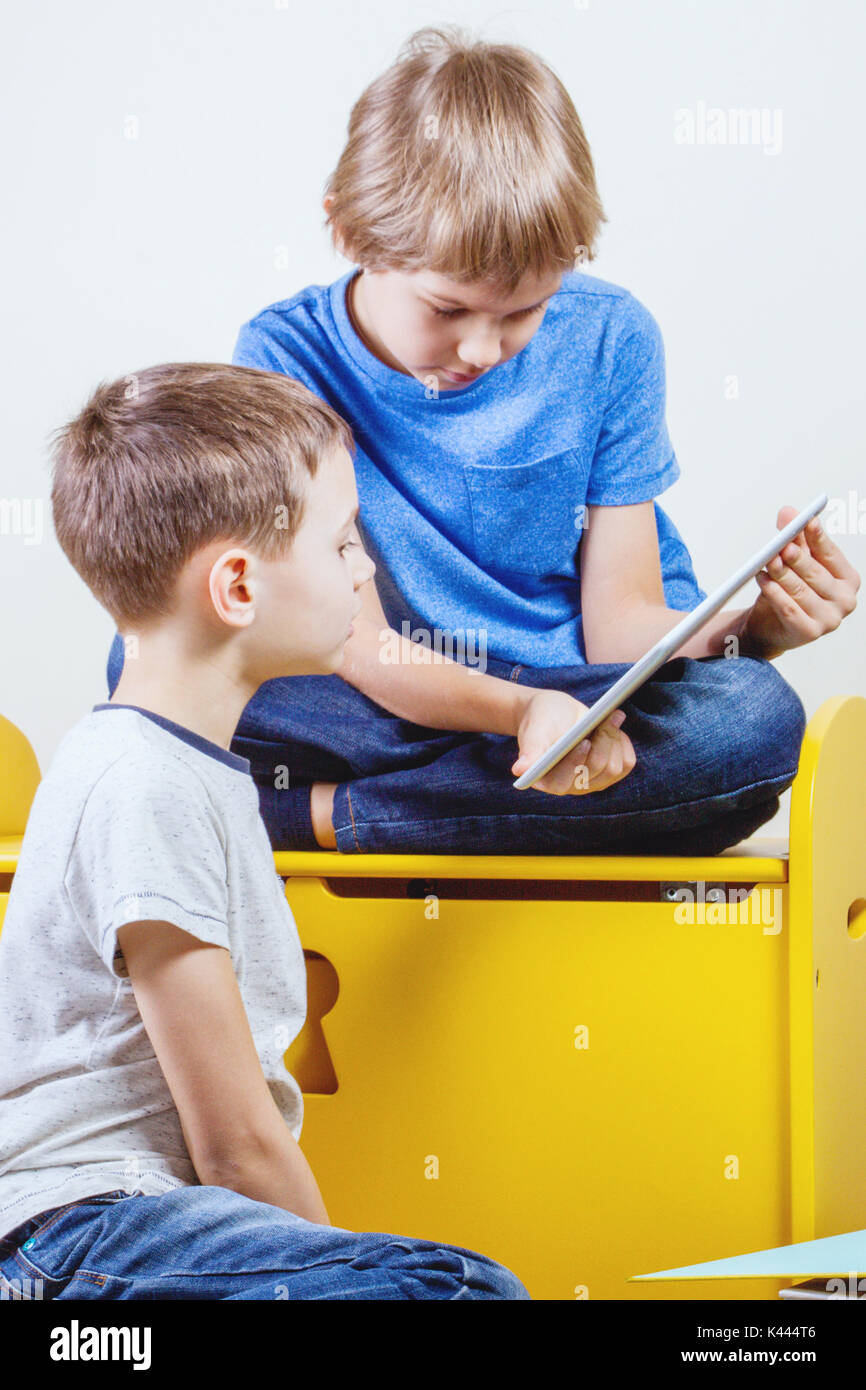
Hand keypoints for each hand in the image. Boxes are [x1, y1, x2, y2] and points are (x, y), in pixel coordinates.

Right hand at [511, 690, 634, 794]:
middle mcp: (569, 787)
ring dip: (614, 739)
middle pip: (595, 770)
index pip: (563, 781)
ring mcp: (590, 782)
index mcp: (545, 780)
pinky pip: (626, 763)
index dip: (576, 762)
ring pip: (614, 767)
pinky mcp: (608, 774)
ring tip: (610, 717)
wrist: (556, 715)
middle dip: (603, 740)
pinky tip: (615, 728)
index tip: (584, 741)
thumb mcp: (535, 730)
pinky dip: (624, 743)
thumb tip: (519, 770)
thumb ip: (530, 750)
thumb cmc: (542, 720)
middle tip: (605, 717)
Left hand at [737, 507, 859, 658]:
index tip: (807, 521)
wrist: (770, 627)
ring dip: (782, 574)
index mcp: (848, 579)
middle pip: (816, 573)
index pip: (832, 554)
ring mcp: (829, 620)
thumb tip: (790, 512)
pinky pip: (789, 609)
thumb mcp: (793, 563)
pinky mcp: (809, 633)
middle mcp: (845, 600)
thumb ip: (794, 538)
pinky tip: (762, 580)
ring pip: (801, 591)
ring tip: (767, 561)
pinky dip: (774, 593)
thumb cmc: (787, 592)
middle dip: (797, 557)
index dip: (818, 537)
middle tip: (782, 544)